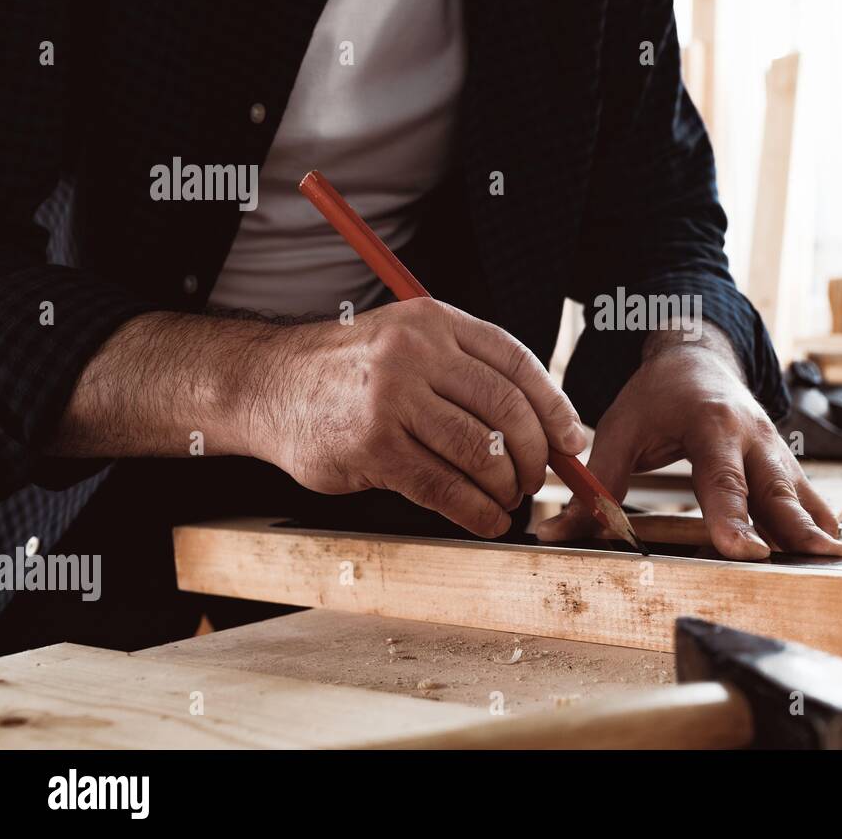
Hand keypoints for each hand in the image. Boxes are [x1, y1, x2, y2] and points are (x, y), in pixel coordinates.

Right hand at [246, 298, 585, 536]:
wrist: (270, 385)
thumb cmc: (351, 373)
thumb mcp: (408, 343)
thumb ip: (468, 370)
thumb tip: (546, 424)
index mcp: (434, 322)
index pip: (516, 362)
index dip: (553, 405)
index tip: (571, 439)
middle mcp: (415, 354)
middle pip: (506, 409)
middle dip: (533, 454)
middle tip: (536, 478)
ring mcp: (392, 401)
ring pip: (480, 452)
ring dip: (506, 486)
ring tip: (508, 499)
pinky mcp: (372, 449)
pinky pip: (444, 488)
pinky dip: (476, 512)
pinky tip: (486, 520)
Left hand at [535, 331, 841, 558]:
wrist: (697, 356)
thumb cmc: (656, 396)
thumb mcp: (620, 429)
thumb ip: (595, 484)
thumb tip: (556, 532)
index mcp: (711, 425)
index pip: (723, 478)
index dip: (732, 515)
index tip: (742, 549)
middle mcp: (753, 437)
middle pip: (777, 489)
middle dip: (796, 528)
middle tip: (815, 561)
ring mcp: (775, 450)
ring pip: (802, 495)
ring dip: (819, 531)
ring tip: (839, 566)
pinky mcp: (785, 464)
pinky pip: (809, 497)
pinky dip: (822, 524)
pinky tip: (836, 557)